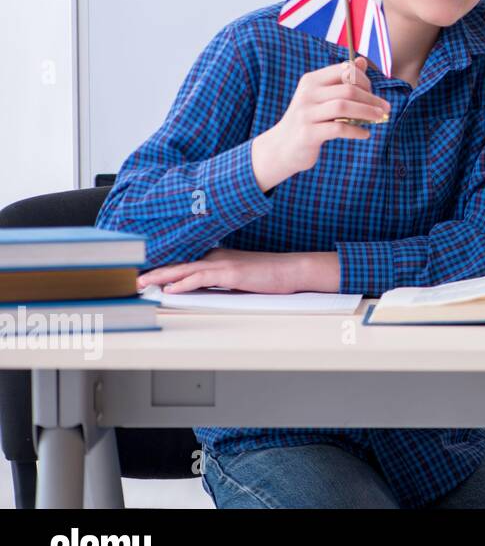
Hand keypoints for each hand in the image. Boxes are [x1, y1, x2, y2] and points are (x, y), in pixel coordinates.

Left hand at [136, 248, 336, 294]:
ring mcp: (223, 264)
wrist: (292, 270)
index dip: (161, 267)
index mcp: (216, 257)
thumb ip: (217, 280)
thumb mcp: (238, 277)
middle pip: (178, 263)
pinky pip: (202, 278)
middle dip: (153, 271)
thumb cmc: (269, 275)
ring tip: (141, 283)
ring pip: (184, 269)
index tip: (142, 274)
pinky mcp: (231, 274)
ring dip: (160, 277)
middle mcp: (216, 256)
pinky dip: (184, 283)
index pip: (183, 261)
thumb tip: (197, 288)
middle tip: (132, 279)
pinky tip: (170, 289)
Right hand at [251, 56, 389, 191]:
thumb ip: (341, 81)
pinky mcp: (308, 133)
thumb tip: (362, 61)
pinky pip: (339, 128)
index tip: (372, 92)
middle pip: (348, 89)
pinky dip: (356, 130)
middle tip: (385, 108)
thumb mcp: (321, 97)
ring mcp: (306, 113)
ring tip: (380, 119)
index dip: (364, 79)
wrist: (282, 147)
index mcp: (311, 81)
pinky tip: (365, 134)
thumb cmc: (309, 119)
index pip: (344, 70)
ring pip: (344, 107)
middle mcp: (307, 94)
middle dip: (371, 98)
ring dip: (368, 112)